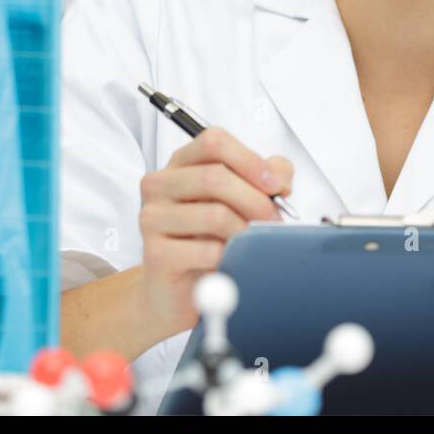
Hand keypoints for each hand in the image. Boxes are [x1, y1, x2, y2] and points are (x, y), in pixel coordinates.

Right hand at [138, 127, 292, 338]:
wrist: (178, 291)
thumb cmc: (208, 240)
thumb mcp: (239, 201)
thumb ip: (264, 178)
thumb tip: (281, 177)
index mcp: (181, 164)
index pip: (214, 142)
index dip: (250, 160)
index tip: (276, 185)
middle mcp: (160, 185)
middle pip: (215, 177)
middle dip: (256, 200)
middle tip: (274, 221)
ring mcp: (152, 218)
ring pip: (215, 214)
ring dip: (246, 231)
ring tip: (254, 243)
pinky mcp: (155, 253)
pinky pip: (207, 250)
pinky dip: (230, 257)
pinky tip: (232, 261)